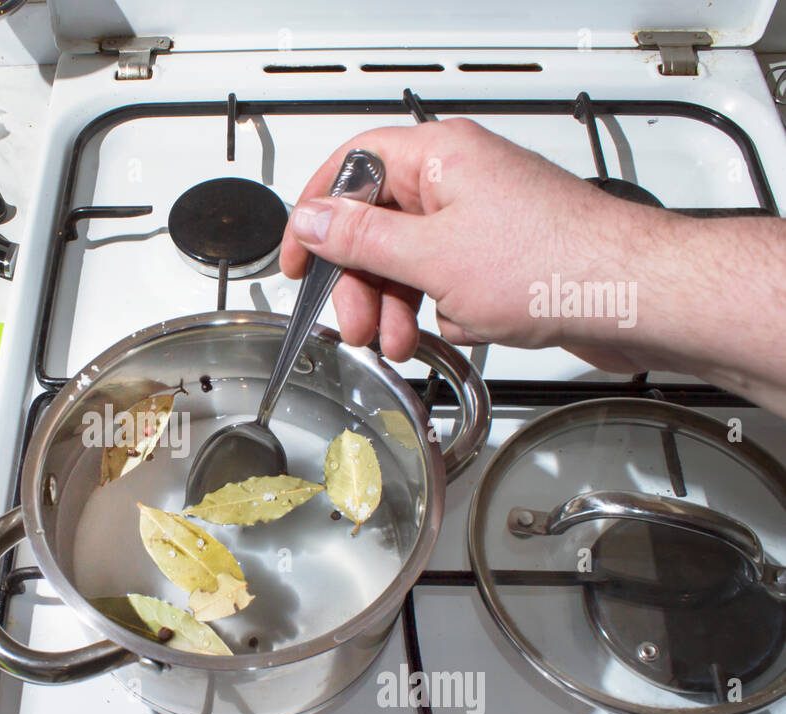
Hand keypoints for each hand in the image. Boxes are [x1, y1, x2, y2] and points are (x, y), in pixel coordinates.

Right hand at [279, 118, 667, 366]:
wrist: (630, 297)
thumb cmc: (554, 265)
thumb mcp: (430, 256)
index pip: (352, 168)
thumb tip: (311, 220)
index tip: (297, 261)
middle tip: (354, 322)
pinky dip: (439, 310)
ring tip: (399, 343)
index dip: (317, 215)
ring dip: (397, 305)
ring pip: (410, 259)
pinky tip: (452, 331)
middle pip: (377, 224)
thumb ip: (360, 239)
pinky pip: (445, 280)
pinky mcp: (501, 256)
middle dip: (361, 280)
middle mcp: (460, 179)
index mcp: (439, 157)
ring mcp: (481, 218)